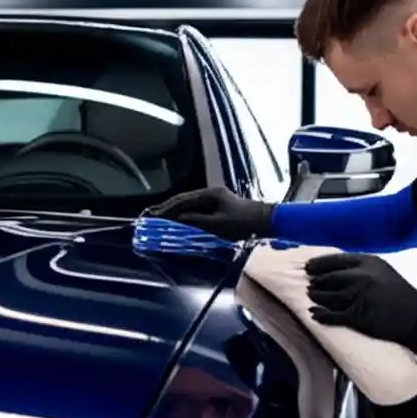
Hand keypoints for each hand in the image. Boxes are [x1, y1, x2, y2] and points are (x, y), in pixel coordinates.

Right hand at [142, 186, 274, 240]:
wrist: (266, 221)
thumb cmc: (243, 223)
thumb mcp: (218, 224)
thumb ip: (196, 221)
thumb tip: (176, 220)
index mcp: (210, 193)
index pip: (182, 201)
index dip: (166, 209)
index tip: (152, 216)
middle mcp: (211, 193)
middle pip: (184, 200)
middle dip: (167, 209)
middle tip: (150, 216)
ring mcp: (216, 199)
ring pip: (190, 205)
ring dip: (175, 212)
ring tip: (160, 219)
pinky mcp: (220, 207)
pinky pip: (197, 209)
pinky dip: (186, 215)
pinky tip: (179, 221)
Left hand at [305, 253, 416, 352]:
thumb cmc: (400, 295)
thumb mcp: (383, 272)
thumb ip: (361, 268)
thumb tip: (333, 269)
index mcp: (369, 263)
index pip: (335, 260)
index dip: (318, 263)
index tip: (308, 266)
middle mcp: (362, 277)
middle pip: (329, 277)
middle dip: (316, 280)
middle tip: (308, 283)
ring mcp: (359, 297)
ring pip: (327, 296)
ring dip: (316, 296)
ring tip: (310, 296)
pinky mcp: (358, 317)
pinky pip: (332, 315)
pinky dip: (320, 314)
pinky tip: (313, 313)